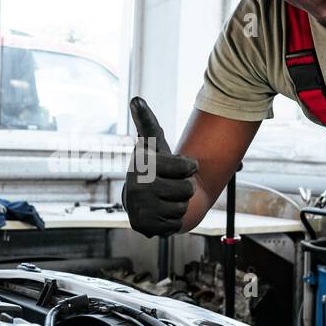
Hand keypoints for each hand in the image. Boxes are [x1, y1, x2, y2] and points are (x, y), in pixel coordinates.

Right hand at [122, 97, 197, 237]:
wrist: (142, 198)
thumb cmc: (154, 166)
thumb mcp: (153, 143)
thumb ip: (146, 121)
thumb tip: (136, 99)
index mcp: (142, 163)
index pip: (187, 168)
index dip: (189, 167)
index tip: (181, 166)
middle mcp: (137, 186)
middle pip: (187, 190)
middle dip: (184, 188)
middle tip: (170, 185)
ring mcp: (140, 208)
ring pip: (182, 208)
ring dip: (179, 204)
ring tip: (165, 198)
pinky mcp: (144, 227)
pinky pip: (175, 224)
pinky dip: (172, 219)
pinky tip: (161, 211)